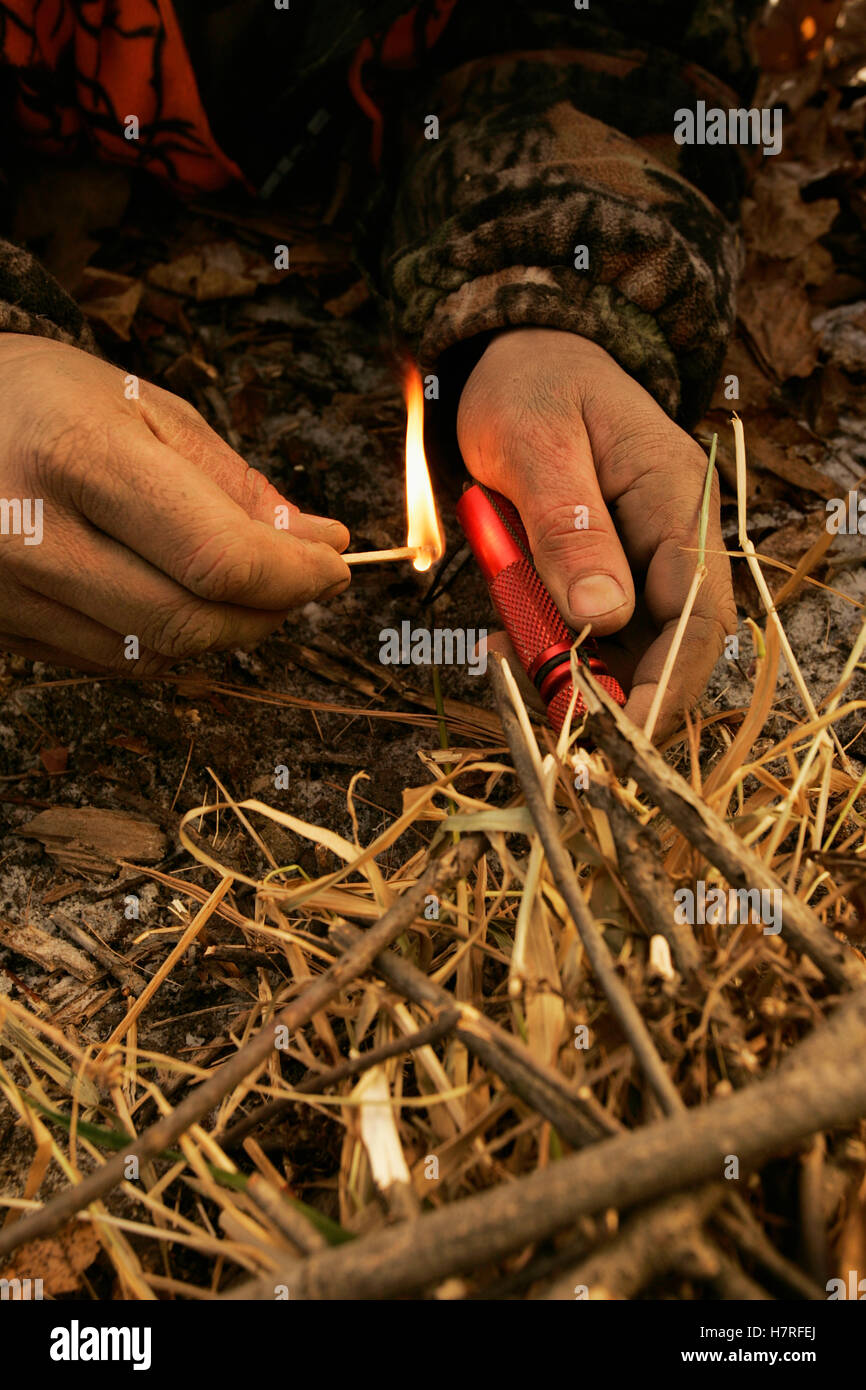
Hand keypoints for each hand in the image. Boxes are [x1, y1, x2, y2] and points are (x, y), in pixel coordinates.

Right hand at [0, 335, 350, 672]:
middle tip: (298, 579)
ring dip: (219, 629)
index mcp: (76, 457)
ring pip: (154, 653)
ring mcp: (7, 593)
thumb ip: (236, 485)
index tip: (331, 567)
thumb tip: (321, 546)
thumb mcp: (146, 407)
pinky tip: (169, 590)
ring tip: (235, 579)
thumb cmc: (44, 400)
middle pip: (189, 620)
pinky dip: (163, 636)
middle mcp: (30, 535)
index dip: (292, 576)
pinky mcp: (2, 628)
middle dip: (267, 610)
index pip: (215, 557)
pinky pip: (111, 659)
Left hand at [457, 329, 734, 734]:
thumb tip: (606, 615)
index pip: (698, 610)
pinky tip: (504, 643)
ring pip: (627, 646)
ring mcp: (639, 557)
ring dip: (574, 672)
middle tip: (555, 720)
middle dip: (619, 692)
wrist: (516, 359)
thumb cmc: (530, 387)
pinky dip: (550, 647)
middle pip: (671, 642)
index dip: (670, 679)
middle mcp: (672, 536)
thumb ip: (570, 528)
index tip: (625, 730)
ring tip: (508, 665)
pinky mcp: (604, 571)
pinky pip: (588, 629)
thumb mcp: (537, 446)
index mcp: (675, 498)